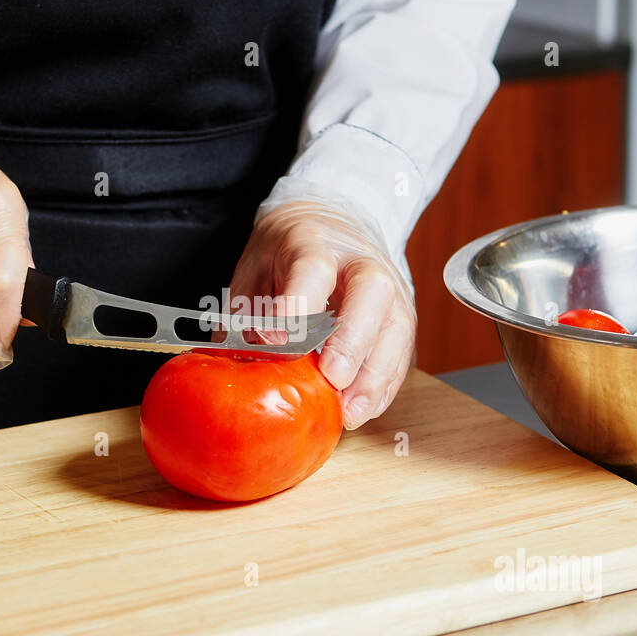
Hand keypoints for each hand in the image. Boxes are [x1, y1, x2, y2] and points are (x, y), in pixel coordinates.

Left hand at [227, 199, 416, 429]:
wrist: (328, 224)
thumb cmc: (286, 254)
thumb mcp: (255, 269)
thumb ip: (247, 315)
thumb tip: (234, 367)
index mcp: (313, 242)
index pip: (311, 270)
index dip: (297, 306)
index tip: (278, 341)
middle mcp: (360, 260)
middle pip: (371, 291)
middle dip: (352, 340)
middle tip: (332, 378)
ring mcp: (390, 286)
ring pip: (396, 326)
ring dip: (374, 375)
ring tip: (350, 412)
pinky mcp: (402, 313)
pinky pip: (402, 352)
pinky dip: (384, 385)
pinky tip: (363, 408)